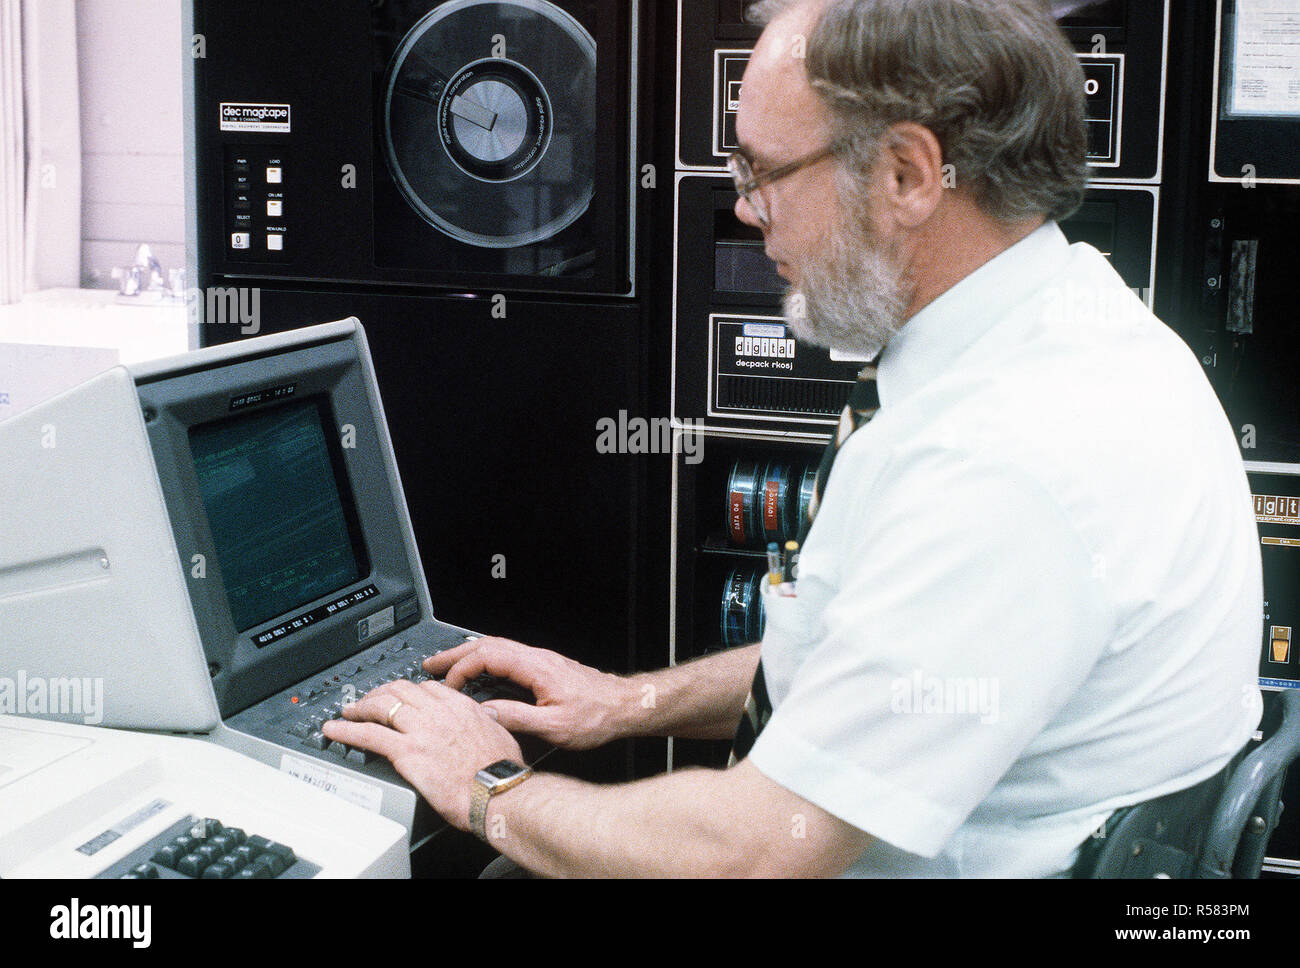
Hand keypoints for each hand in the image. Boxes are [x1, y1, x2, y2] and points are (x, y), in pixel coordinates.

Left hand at [322, 679, 522, 831]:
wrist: (498, 792)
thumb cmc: (502, 773)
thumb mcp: (501, 735)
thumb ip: (486, 723)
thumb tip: (485, 720)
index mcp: (461, 707)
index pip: (427, 687)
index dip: (408, 690)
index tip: (401, 697)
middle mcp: (438, 712)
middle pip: (400, 690)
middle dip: (380, 693)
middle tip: (369, 702)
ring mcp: (420, 730)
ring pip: (381, 706)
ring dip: (360, 708)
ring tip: (348, 712)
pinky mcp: (406, 752)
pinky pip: (368, 734)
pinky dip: (347, 730)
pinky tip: (334, 730)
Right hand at [425, 636, 633, 749]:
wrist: (624, 707)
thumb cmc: (596, 717)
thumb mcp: (554, 726)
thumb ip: (517, 717)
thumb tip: (484, 713)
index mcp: (535, 667)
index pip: (487, 656)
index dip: (461, 669)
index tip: (447, 686)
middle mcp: (537, 658)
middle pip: (487, 645)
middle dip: (455, 653)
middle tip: (430, 663)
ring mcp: (541, 660)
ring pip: (497, 647)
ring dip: (469, 655)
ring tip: (447, 666)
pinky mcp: (545, 667)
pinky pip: (507, 655)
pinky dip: (485, 660)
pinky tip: (479, 672)